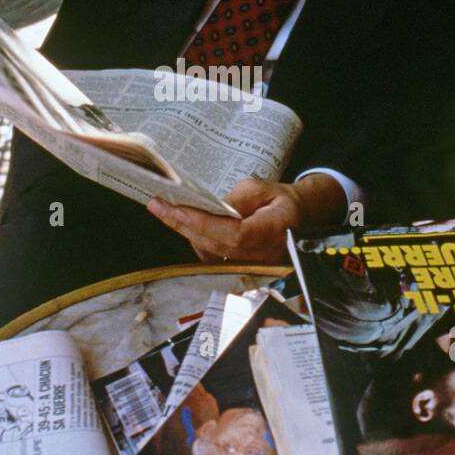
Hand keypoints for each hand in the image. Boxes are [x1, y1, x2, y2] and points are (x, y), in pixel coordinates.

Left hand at [147, 173, 346, 264]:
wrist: (296, 216)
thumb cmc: (278, 199)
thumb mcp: (260, 188)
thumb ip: (236, 200)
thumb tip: (210, 210)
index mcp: (274, 229)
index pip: (235, 233)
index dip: (205, 224)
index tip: (178, 210)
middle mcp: (264, 253)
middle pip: (217, 244)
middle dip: (184, 225)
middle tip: (158, 206)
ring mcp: (254, 264)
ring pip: (211, 252)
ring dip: (184, 232)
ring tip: (163, 211)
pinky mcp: (243, 266)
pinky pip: (213, 257)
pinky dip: (194, 240)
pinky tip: (180, 223)